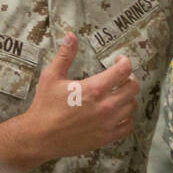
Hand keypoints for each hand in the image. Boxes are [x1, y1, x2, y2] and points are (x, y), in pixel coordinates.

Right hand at [19, 33, 138, 161]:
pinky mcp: (106, 137)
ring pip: (132, 106)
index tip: (119, 60)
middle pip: (133, 87)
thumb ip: (65, 55)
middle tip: (121, 77)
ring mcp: (108, 123)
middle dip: (129, 78)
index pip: (123, 70)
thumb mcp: (51, 76)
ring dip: (128, 97)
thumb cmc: (45, 106)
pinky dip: (127, 118)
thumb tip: (71, 35)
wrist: (40, 137)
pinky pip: (128, 126)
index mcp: (94, 88)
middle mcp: (105, 106)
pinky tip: (118, 114)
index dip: (125, 61)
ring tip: (118, 94)